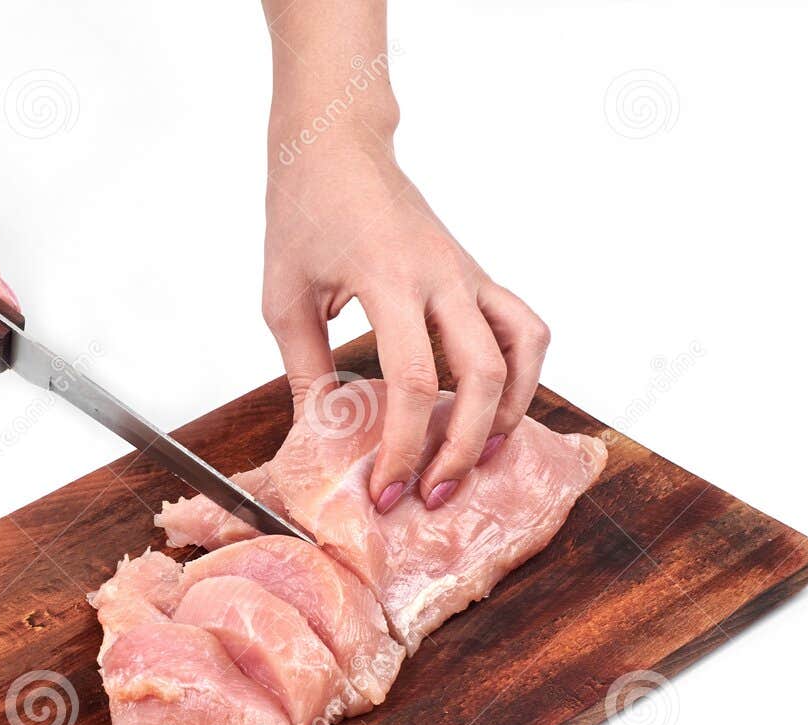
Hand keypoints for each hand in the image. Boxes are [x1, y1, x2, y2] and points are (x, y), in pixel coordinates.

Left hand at [263, 131, 548, 511]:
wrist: (336, 147)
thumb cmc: (304, 214)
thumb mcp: (284, 298)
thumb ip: (305, 371)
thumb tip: (319, 441)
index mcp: (388, 278)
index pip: (411, 379)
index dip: (402, 445)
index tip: (386, 490)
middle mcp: (441, 275)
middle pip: (482, 374)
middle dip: (461, 447)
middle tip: (433, 494)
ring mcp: (467, 272)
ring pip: (522, 349)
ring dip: (509, 412)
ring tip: (478, 459)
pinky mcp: (476, 274)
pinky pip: (523, 327)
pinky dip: (522, 373)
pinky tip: (495, 409)